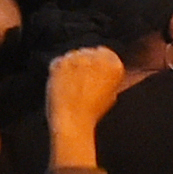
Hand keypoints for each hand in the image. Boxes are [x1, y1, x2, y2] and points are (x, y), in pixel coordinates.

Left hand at [45, 46, 123, 166]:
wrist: (73, 121)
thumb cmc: (93, 112)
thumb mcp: (111, 93)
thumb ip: (108, 76)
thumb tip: (103, 67)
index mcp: (114, 63)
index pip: (104, 52)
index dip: (96, 64)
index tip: (92, 73)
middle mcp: (96, 56)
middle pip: (87, 52)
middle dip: (83, 63)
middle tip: (79, 81)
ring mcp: (77, 58)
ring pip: (72, 56)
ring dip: (71, 66)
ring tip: (71, 86)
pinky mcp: (61, 61)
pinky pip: (59, 61)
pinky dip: (58, 71)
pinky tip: (62, 85)